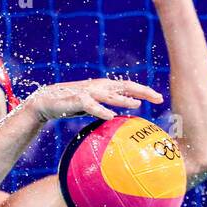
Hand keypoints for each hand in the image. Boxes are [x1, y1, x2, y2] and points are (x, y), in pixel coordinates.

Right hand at [25, 78, 162, 122]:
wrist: (47, 101)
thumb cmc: (72, 104)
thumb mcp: (92, 106)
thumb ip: (105, 108)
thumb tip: (119, 119)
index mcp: (104, 87)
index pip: (128, 87)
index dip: (144, 91)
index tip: (159, 98)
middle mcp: (99, 86)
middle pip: (125, 86)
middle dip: (143, 91)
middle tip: (158, 98)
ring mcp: (89, 92)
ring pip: (110, 95)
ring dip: (123, 99)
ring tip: (137, 105)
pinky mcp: (77, 99)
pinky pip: (91, 106)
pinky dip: (101, 110)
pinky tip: (110, 116)